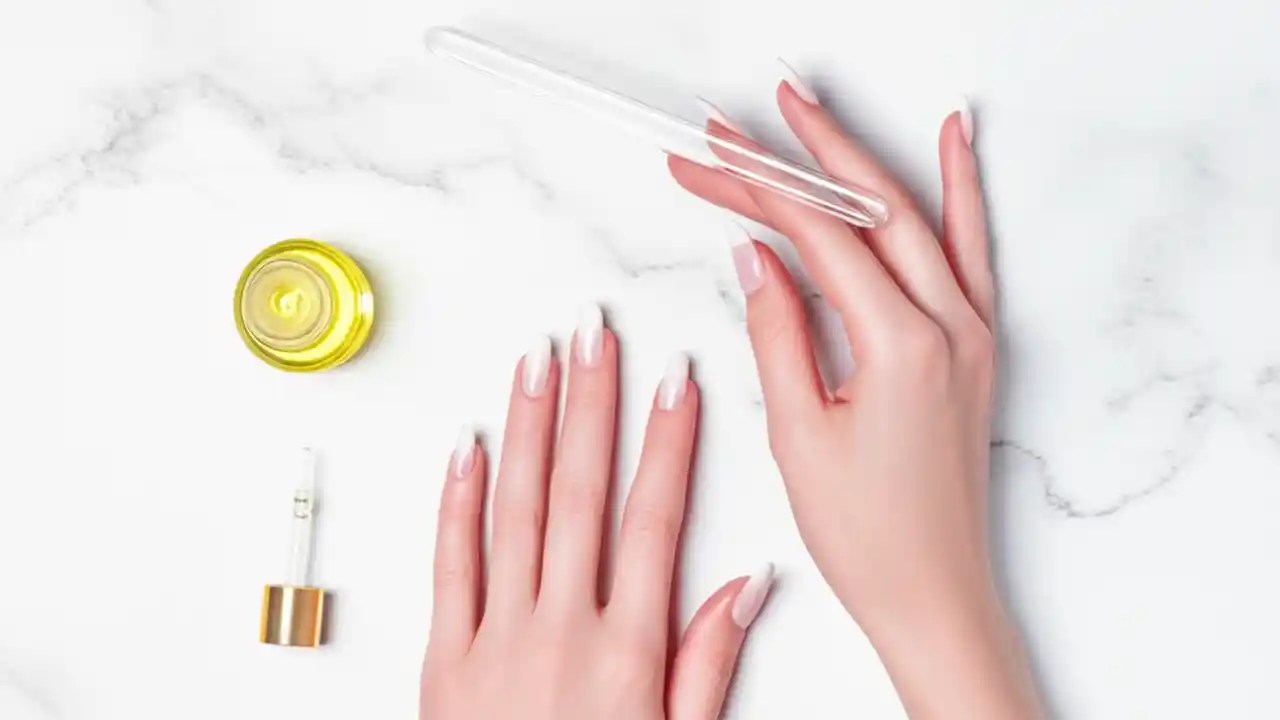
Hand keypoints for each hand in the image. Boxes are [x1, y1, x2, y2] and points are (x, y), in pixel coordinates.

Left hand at [420, 310, 773, 719]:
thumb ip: (709, 662)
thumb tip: (751, 583)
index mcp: (628, 650)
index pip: (654, 521)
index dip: (668, 445)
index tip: (675, 384)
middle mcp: (562, 628)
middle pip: (581, 495)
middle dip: (592, 407)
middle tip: (596, 336)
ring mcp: (496, 638)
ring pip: (515, 510)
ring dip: (529, 429)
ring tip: (539, 362)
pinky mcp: (445, 658)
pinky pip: (450, 564)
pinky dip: (457, 502)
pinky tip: (468, 445)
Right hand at [672, 71, 1041, 718]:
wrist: (936, 595)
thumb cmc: (871, 535)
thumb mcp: (801, 436)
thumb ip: (779, 334)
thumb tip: (756, 259)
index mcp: (902, 347)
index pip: (818, 238)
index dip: (755, 191)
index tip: (708, 161)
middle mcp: (950, 325)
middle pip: (866, 210)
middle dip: (799, 157)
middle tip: (744, 123)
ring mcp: (973, 331)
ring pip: (915, 216)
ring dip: (861, 159)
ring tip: (815, 112)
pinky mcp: (976, 344)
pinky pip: (969, 246)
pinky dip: (959, 189)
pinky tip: (954, 142)